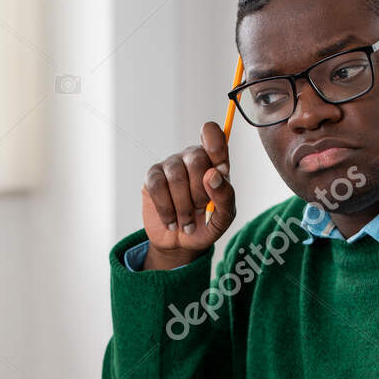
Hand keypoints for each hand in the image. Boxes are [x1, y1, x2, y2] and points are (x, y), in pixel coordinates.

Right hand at [140, 121, 235, 270]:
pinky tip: (171, 220)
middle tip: (200, 209)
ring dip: (183, 207)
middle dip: (200, 192)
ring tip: (186, 223)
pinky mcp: (152, 177)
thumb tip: (214, 174)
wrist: (181, 244)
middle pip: (196, 159)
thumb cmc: (206, 224)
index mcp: (214, 162)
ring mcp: (171, 165)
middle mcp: (192, 158)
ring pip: (176, 177)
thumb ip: (225, 195)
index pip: (213, 134)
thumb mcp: (224, 217)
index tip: (221, 169)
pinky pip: (158, 187)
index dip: (215, 145)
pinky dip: (166, 209)